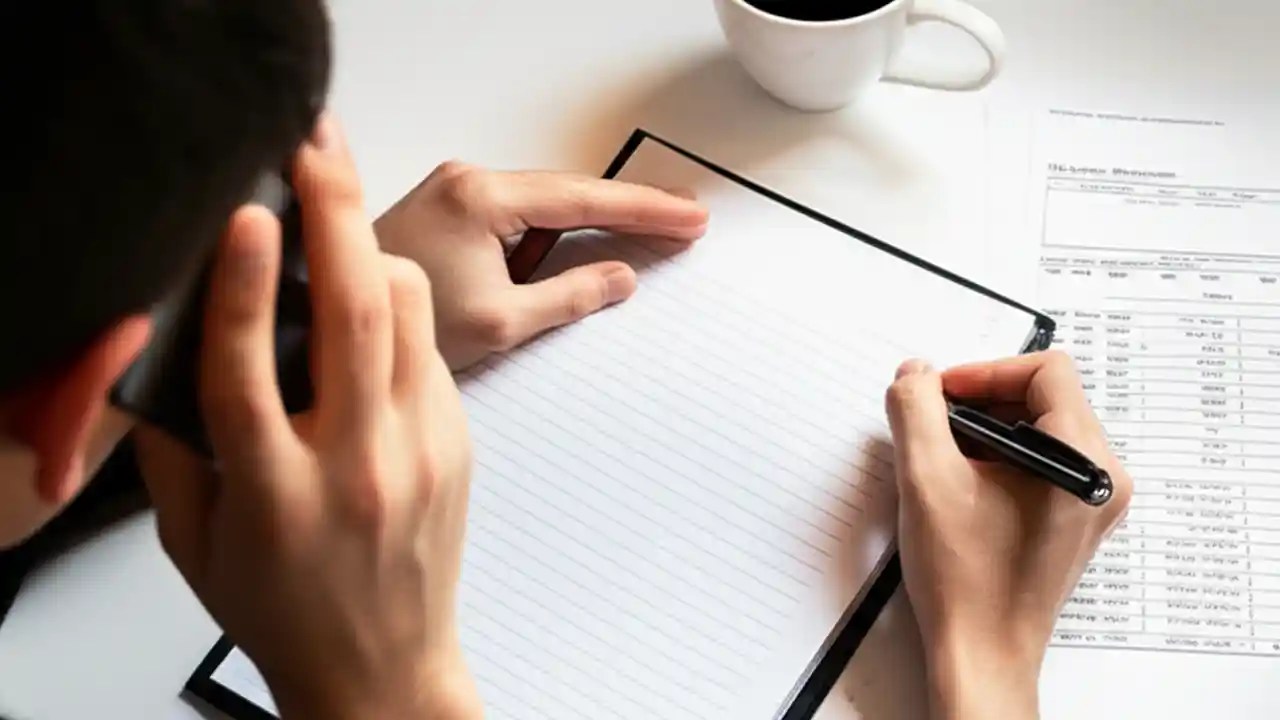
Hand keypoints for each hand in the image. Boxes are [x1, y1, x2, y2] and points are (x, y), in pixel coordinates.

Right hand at [134, 117, 478, 719]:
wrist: (381, 668)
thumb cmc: (285, 610)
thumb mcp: (199, 542)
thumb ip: (182, 450)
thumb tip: (177, 356)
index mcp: (275, 491)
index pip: (250, 369)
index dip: (240, 282)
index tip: (245, 214)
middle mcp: (356, 464)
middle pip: (354, 315)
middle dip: (336, 216)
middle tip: (318, 151)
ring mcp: (419, 451)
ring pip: (412, 317)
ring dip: (375, 252)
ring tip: (342, 218)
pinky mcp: (458, 443)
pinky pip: (432, 351)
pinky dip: (401, 312)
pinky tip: (372, 306)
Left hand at [375, 162, 707, 369]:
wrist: (321, 326)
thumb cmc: (396, 328)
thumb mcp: (500, 323)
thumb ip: (569, 297)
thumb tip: (619, 278)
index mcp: (481, 199)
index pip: (584, 199)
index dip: (643, 209)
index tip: (687, 216)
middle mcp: (467, 181)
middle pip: (570, 191)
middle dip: (628, 208)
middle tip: (685, 217)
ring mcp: (456, 191)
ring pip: (545, 202)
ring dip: (593, 220)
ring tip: (650, 230)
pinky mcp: (449, 209)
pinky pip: (520, 213)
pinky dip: (556, 230)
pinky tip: (588, 243)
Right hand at [884, 351, 1131, 719]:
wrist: (981, 652)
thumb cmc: (968, 582)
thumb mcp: (926, 478)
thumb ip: (916, 410)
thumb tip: (916, 375)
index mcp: (1084, 460)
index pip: (1047, 371)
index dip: (986, 371)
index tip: (943, 393)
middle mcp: (1102, 478)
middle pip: (1045, 397)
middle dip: (982, 399)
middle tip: (935, 421)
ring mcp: (1091, 503)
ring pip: (1040, 430)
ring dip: (987, 430)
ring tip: (944, 457)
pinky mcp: (1072, 521)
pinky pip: (1040, 463)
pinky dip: (999, 459)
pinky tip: (961, 483)